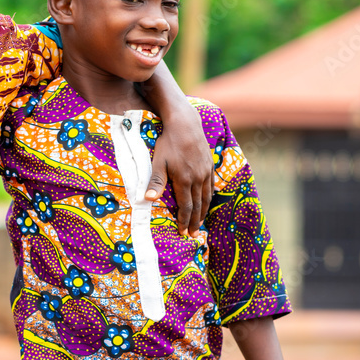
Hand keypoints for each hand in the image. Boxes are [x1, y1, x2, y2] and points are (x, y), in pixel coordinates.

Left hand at [146, 107, 212, 235]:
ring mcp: (206, 171)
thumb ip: (155, 182)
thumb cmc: (168, 143)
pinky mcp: (209, 164)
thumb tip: (148, 200)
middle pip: (198, 205)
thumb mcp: (158, 162)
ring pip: (206, 196)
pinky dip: (209, 197)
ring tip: (201, 223)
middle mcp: (198, 178)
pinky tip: (207, 201)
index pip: (186, 207)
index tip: (183, 232)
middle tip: (194, 235)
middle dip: (196, 222)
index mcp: (184, 180)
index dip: (185, 221)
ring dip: (203, 212)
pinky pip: (211, 186)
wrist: (185, 124)